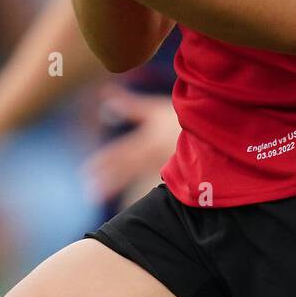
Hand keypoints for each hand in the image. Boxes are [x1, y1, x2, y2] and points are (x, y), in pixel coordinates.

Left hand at [83, 85, 180, 201]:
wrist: (209, 130)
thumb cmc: (177, 117)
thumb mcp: (153, 109)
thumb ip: (130, 106)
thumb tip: (105, 95)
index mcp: (146, 140)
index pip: (120, 153)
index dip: (102, 162)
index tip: (86, 171)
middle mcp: (152, 155)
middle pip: (125, 169)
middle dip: (106, 181)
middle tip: (89, 192)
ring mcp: (161, 166)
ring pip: (135, 177)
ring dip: (116, 186)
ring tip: (98, 195)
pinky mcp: (171, 173)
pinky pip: (150, 181)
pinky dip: (138, 191)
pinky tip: (128, 201)